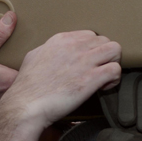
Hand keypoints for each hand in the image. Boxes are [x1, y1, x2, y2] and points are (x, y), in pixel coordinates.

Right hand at [0, 11, 18, 110]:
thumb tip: (11, 18)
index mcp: (10, 80)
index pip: (28, 70)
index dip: (26, 61)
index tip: (23, 54)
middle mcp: (6, 95)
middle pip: (19, 81)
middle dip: (15, 70)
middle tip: (10, 60)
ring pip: (7, 90)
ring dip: (4, 81)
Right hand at [0, 31, 121, 140]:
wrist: (25, 105)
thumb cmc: (27, 87)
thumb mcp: (34, 57)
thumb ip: (48, 50)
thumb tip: (53, 52)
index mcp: (61, 40)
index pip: (90, 35)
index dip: (92, 50)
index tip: (87, 64)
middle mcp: (75, 46)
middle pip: (105, 41)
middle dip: (105, 57)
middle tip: (98, 72)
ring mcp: (84, 61)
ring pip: (116, 49)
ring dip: (113, 63)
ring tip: (104, 78)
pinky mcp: (92, 78)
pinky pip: (116, 69)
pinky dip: (114, 79)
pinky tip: (104, 87)